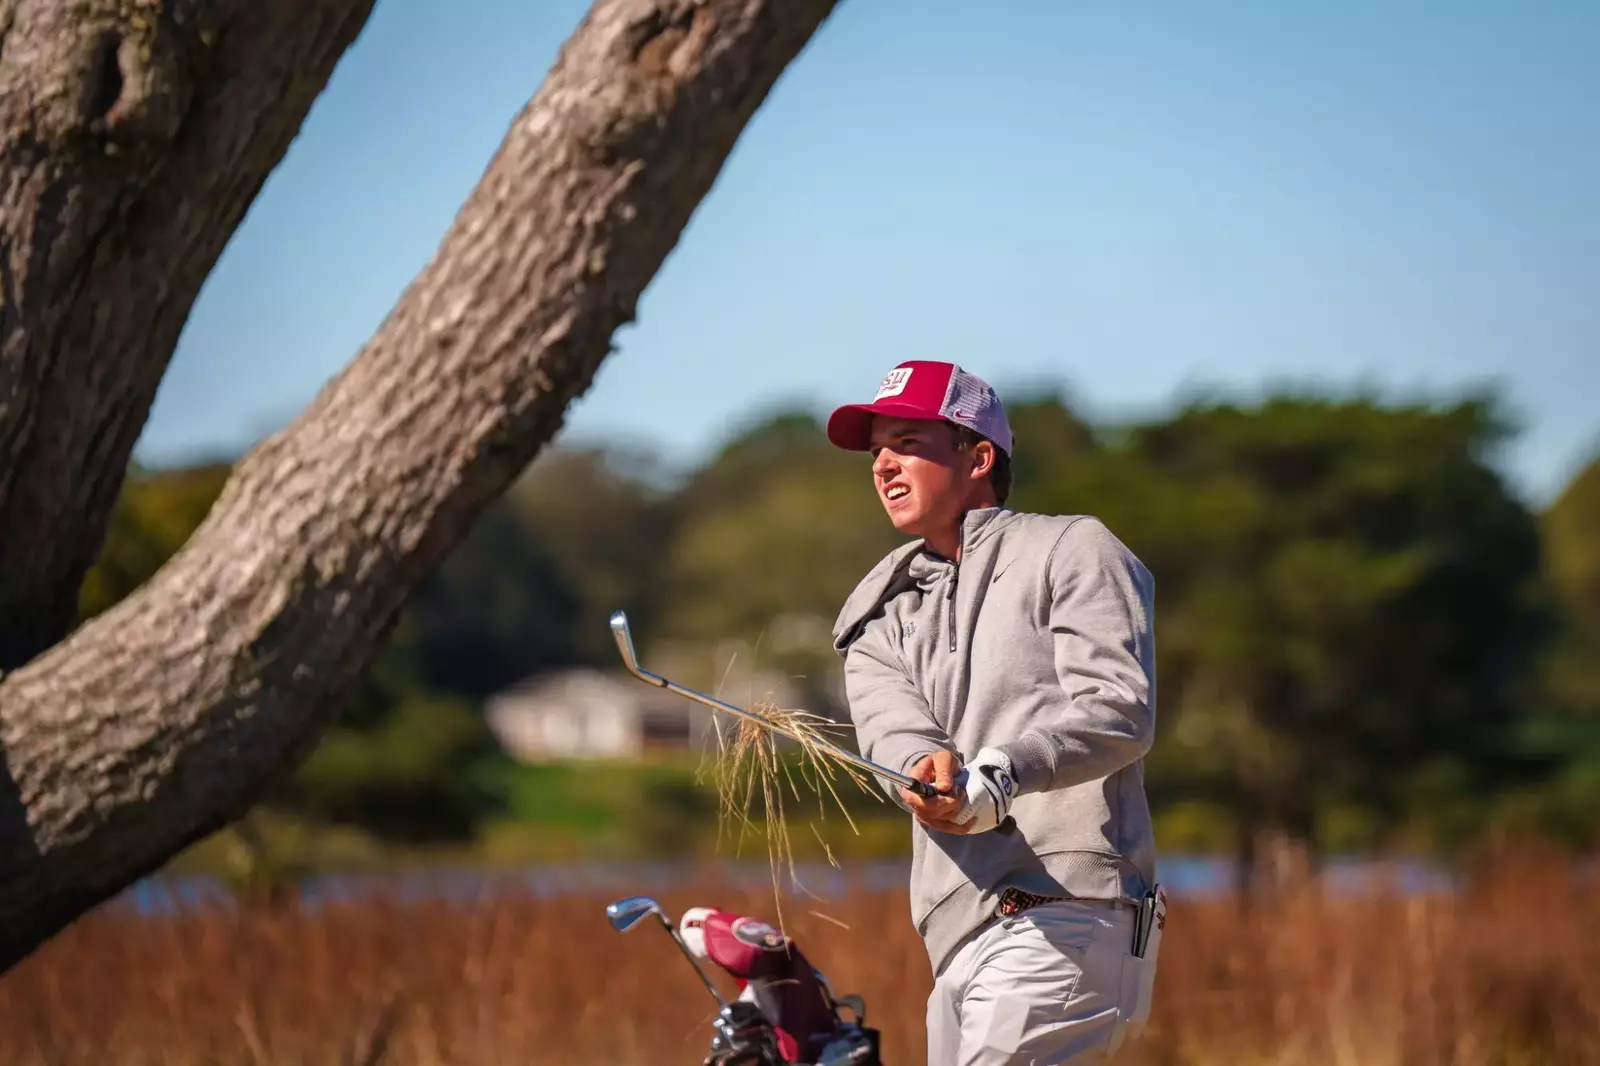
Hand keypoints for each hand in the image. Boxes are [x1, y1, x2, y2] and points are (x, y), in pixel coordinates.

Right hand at [902, 749, 1016, 834]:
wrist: (940, 771)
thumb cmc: (939, 763)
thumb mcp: (942, 759)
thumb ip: (943, 770)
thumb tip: (944, 788)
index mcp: (911, 787)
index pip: (915, 801)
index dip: (935, 800)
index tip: (949, 789)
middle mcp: (914, 804)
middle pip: (931, 813)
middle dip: (950, 803)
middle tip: (959, 790)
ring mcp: (924, 815)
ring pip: (941, 822)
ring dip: (956, 810)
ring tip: (961, 795)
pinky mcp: (934, 822)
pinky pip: (947, 829)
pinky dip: (961, 827)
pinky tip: (972, 820)